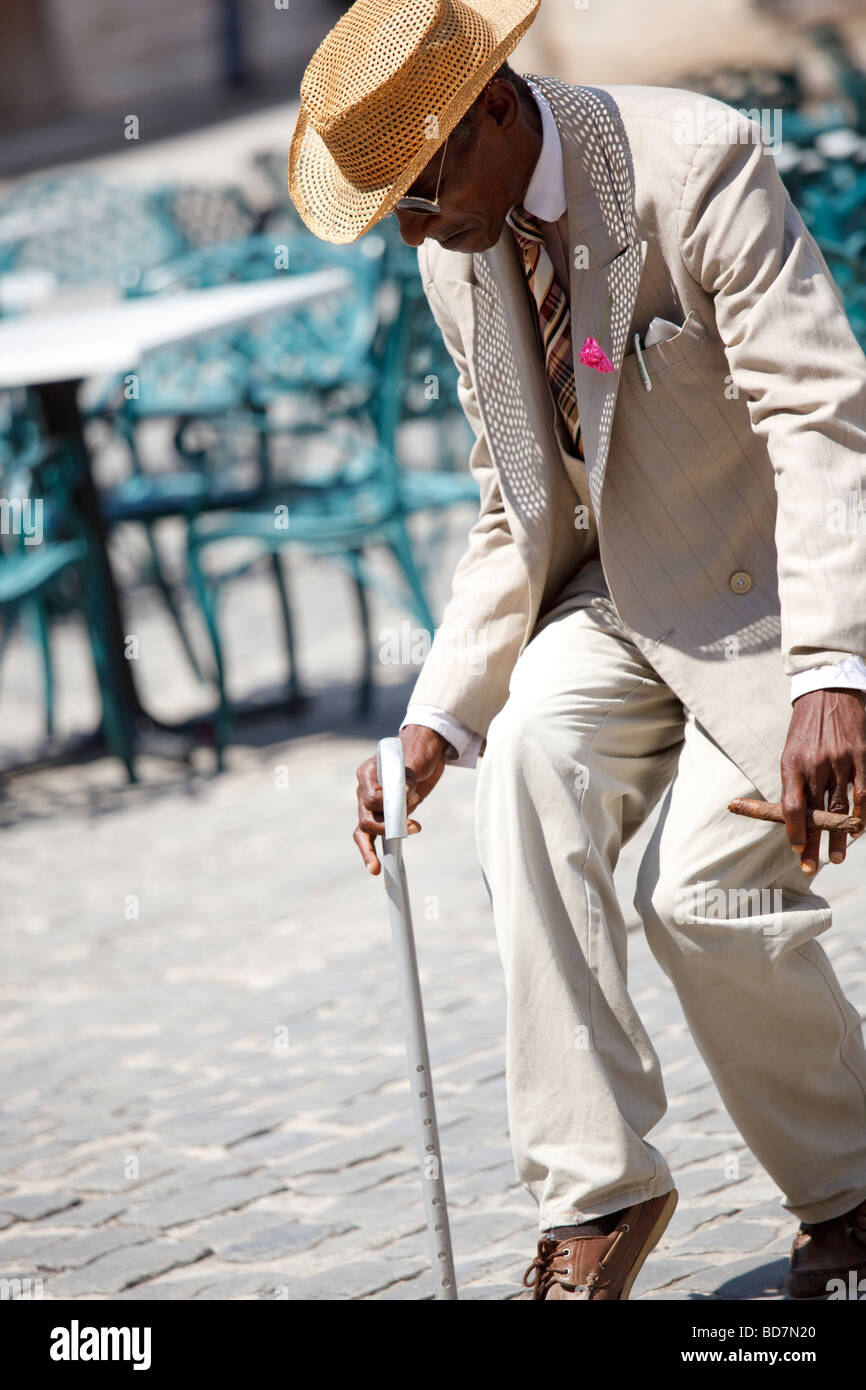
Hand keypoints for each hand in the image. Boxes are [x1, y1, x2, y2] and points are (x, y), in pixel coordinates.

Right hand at [353, 725, 450, 874]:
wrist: (424, 752)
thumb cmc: (417, 752)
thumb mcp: (414, 760)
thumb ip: (407, 778)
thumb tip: (406, 795)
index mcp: (367, 774)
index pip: (370, 797)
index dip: (388, 802)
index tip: (412, 796)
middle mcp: (365, 791)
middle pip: (365, 817)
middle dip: (385, 829)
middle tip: (413, 828)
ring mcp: (372, 806)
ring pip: (364, 832)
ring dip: (370, 851)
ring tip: (375, 870)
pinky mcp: (384, 816)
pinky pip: (375, 836)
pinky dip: (376, 852)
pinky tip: (380, 869)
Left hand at [780, 688, 865, 874]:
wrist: (826, 691)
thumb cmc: (806, 728)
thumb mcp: (790, 751)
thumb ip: (794, 782)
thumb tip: (795, 817)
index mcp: (791, 764)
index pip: (791, 806)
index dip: (794, 832)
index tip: (797, 850)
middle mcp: (815, 764)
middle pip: (815, 814)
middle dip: (814, 843)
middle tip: (813, 867)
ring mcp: (840, 761)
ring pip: (840, 808)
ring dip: (839, 836)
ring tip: (837, 857)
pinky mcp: (861, 756)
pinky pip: (863, 793)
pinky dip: (861, 815)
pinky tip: (858, 831)